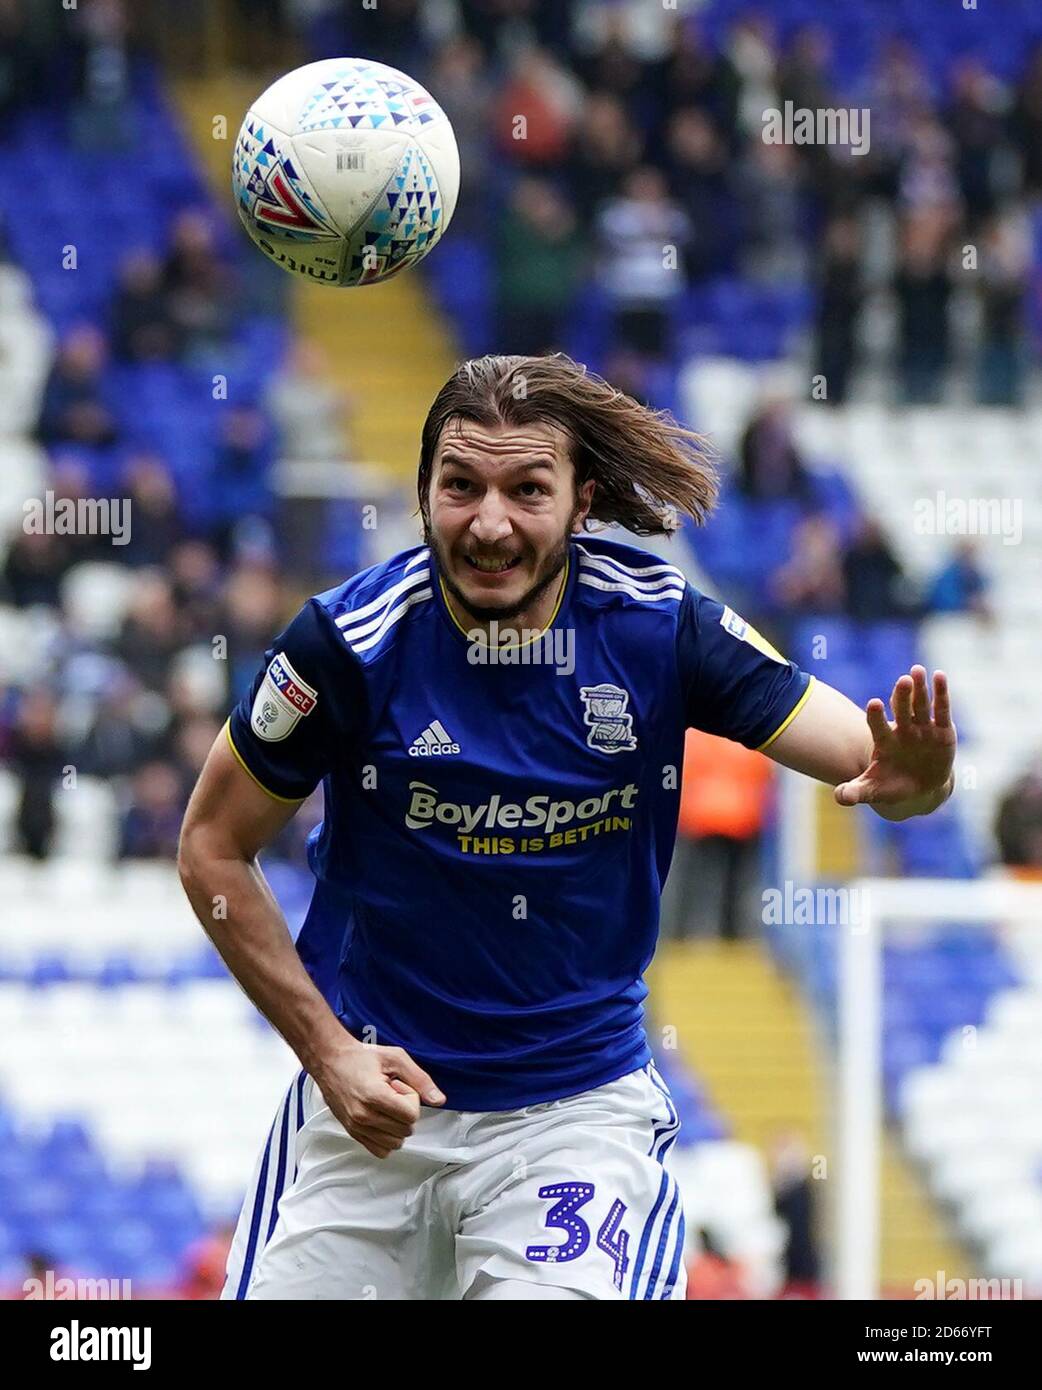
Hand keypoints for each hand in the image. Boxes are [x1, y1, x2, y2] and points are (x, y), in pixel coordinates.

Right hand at [313, 1039, 445, 1158]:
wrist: (330, 1061)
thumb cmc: (361, 1057)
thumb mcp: (395, 1058)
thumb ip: (420, 1079)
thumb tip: (439, 1100)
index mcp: (374, 1096)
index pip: (410, 1116)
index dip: (411, 1099)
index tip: (399, 1085)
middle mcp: (363, 1116)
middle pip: (405, 1130)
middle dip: (405, 1111)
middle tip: (391, 1093)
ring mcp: (356, 1127)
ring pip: (395, 1143)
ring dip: (396, 1126)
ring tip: (384, 1105)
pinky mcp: (352, 1133)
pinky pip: (380, 1151)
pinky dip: (386, 1139)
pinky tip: (382, 1119)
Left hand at [834, 666, 955, 818]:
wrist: (919, 790)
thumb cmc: (891, 786)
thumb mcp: (874, 791)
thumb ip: (856, 792)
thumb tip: (840, 797)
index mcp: (884, 741)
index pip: (877, 725)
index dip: (876, 716)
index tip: (874, 703)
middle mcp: (902, 730)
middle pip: (901, 709)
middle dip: (902, 695)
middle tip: (903, 680)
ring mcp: (923, 729)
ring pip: (920, 705)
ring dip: (920, 688)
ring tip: (918, 670)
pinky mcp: (943, 731)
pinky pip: (942, 710)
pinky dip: (941, 693)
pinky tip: (939, 676)